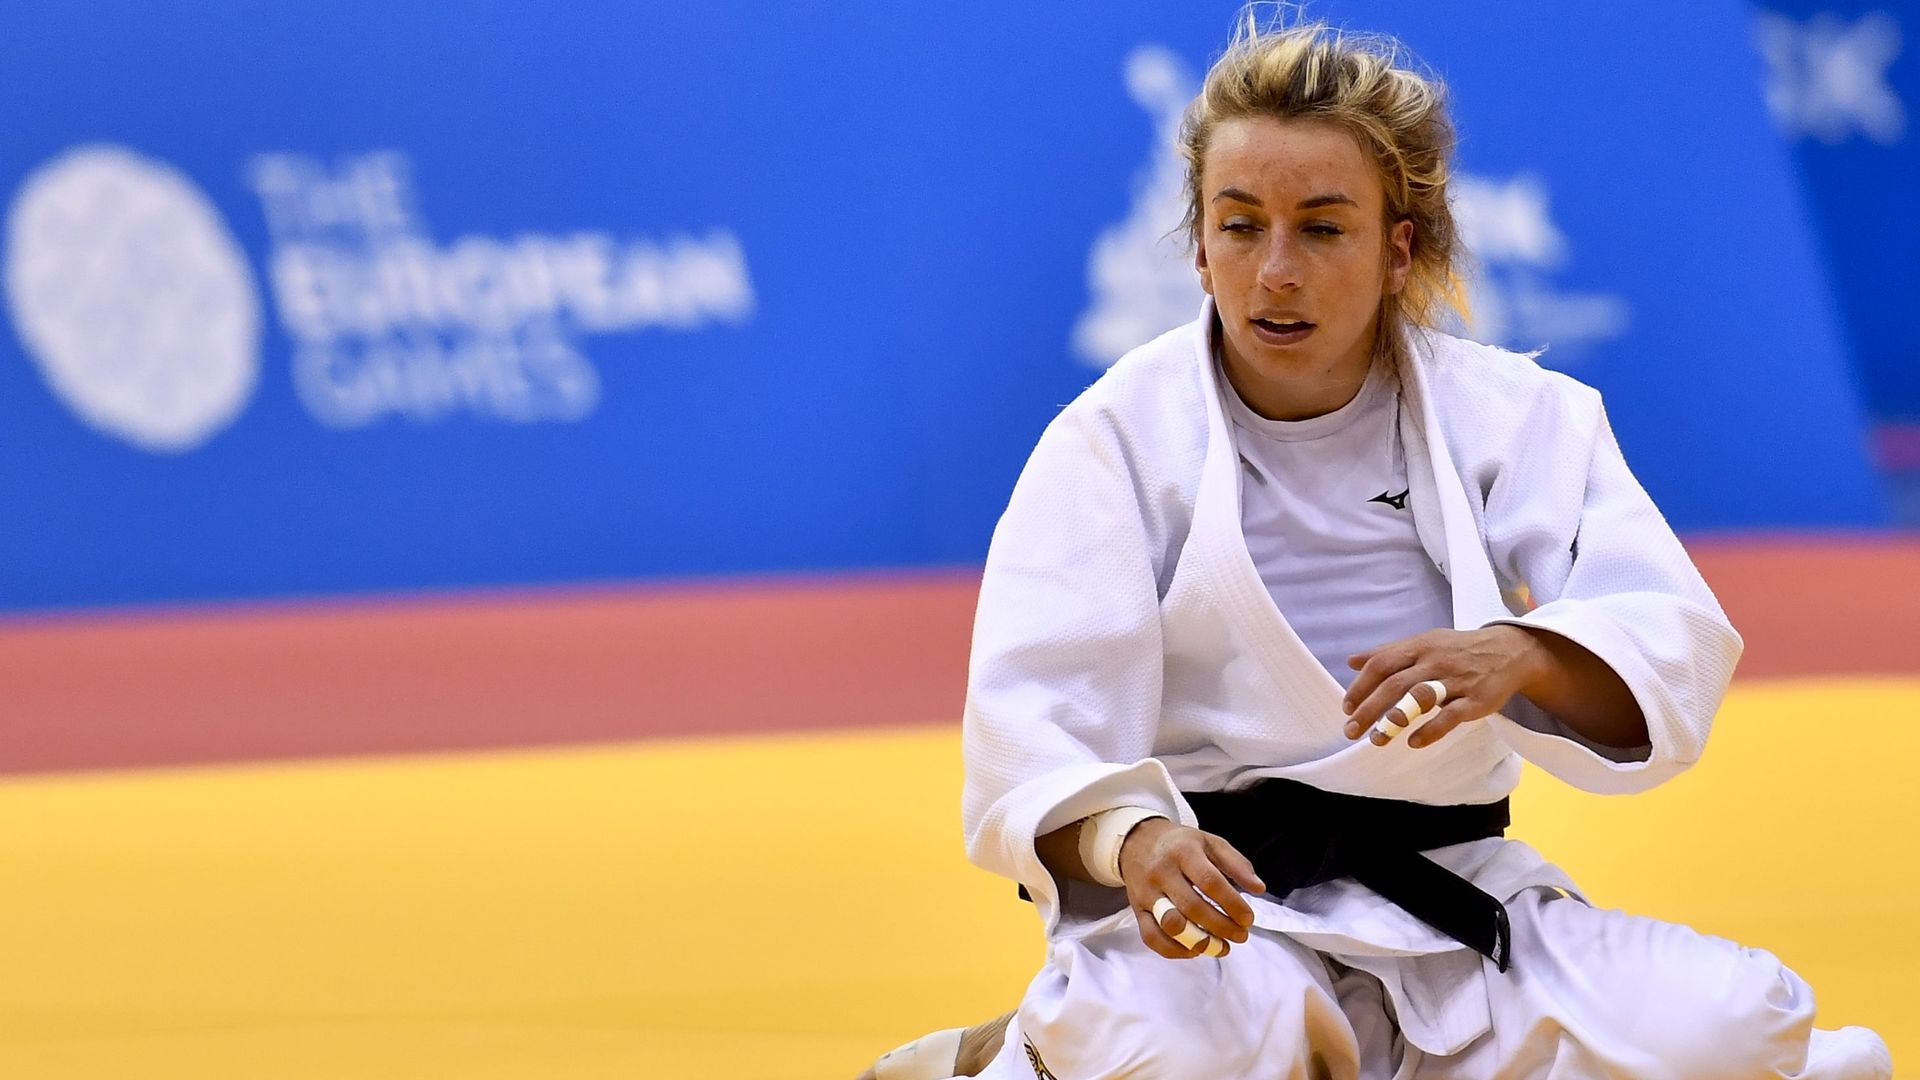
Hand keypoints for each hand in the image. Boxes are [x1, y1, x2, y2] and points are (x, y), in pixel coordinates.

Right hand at [1117, 818, 1265, 958]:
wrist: (1137, 842)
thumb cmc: (1180, 845)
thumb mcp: (1210, 842)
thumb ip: (1237, 863)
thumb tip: (1259, 888)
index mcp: (1183, 851)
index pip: (1210, 881)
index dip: (1232, 904)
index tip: (1248, 919)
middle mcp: (1162, 872)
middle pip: (1192, 907)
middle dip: (1221, 927)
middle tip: (1241, 935)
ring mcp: (1147, 893)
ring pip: (1171, 925)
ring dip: (1200, 942)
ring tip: (1221, 947)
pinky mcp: (1137, 910)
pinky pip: (1152, 937)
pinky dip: (1174, 950)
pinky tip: (1194, 950)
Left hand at [1342, 626, 1545, 748]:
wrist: (1510, 651)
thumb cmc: (1457, 650)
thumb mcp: (1423, 643)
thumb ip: (1387, 652)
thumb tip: (1351, 660)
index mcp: (1419, 647)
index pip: (1381, 664)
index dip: (1361, 686)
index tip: (1347, 707)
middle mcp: (1435, 662)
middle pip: (1395, 684)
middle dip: (1369, 708)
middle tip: (1351, 731)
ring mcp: (1456, 681)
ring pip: (1421, 698)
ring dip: (1396, 719)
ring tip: (1377, 739)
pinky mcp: (1476, 700)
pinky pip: (1451, 715)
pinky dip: (1431, 730)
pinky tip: (1414, 742)